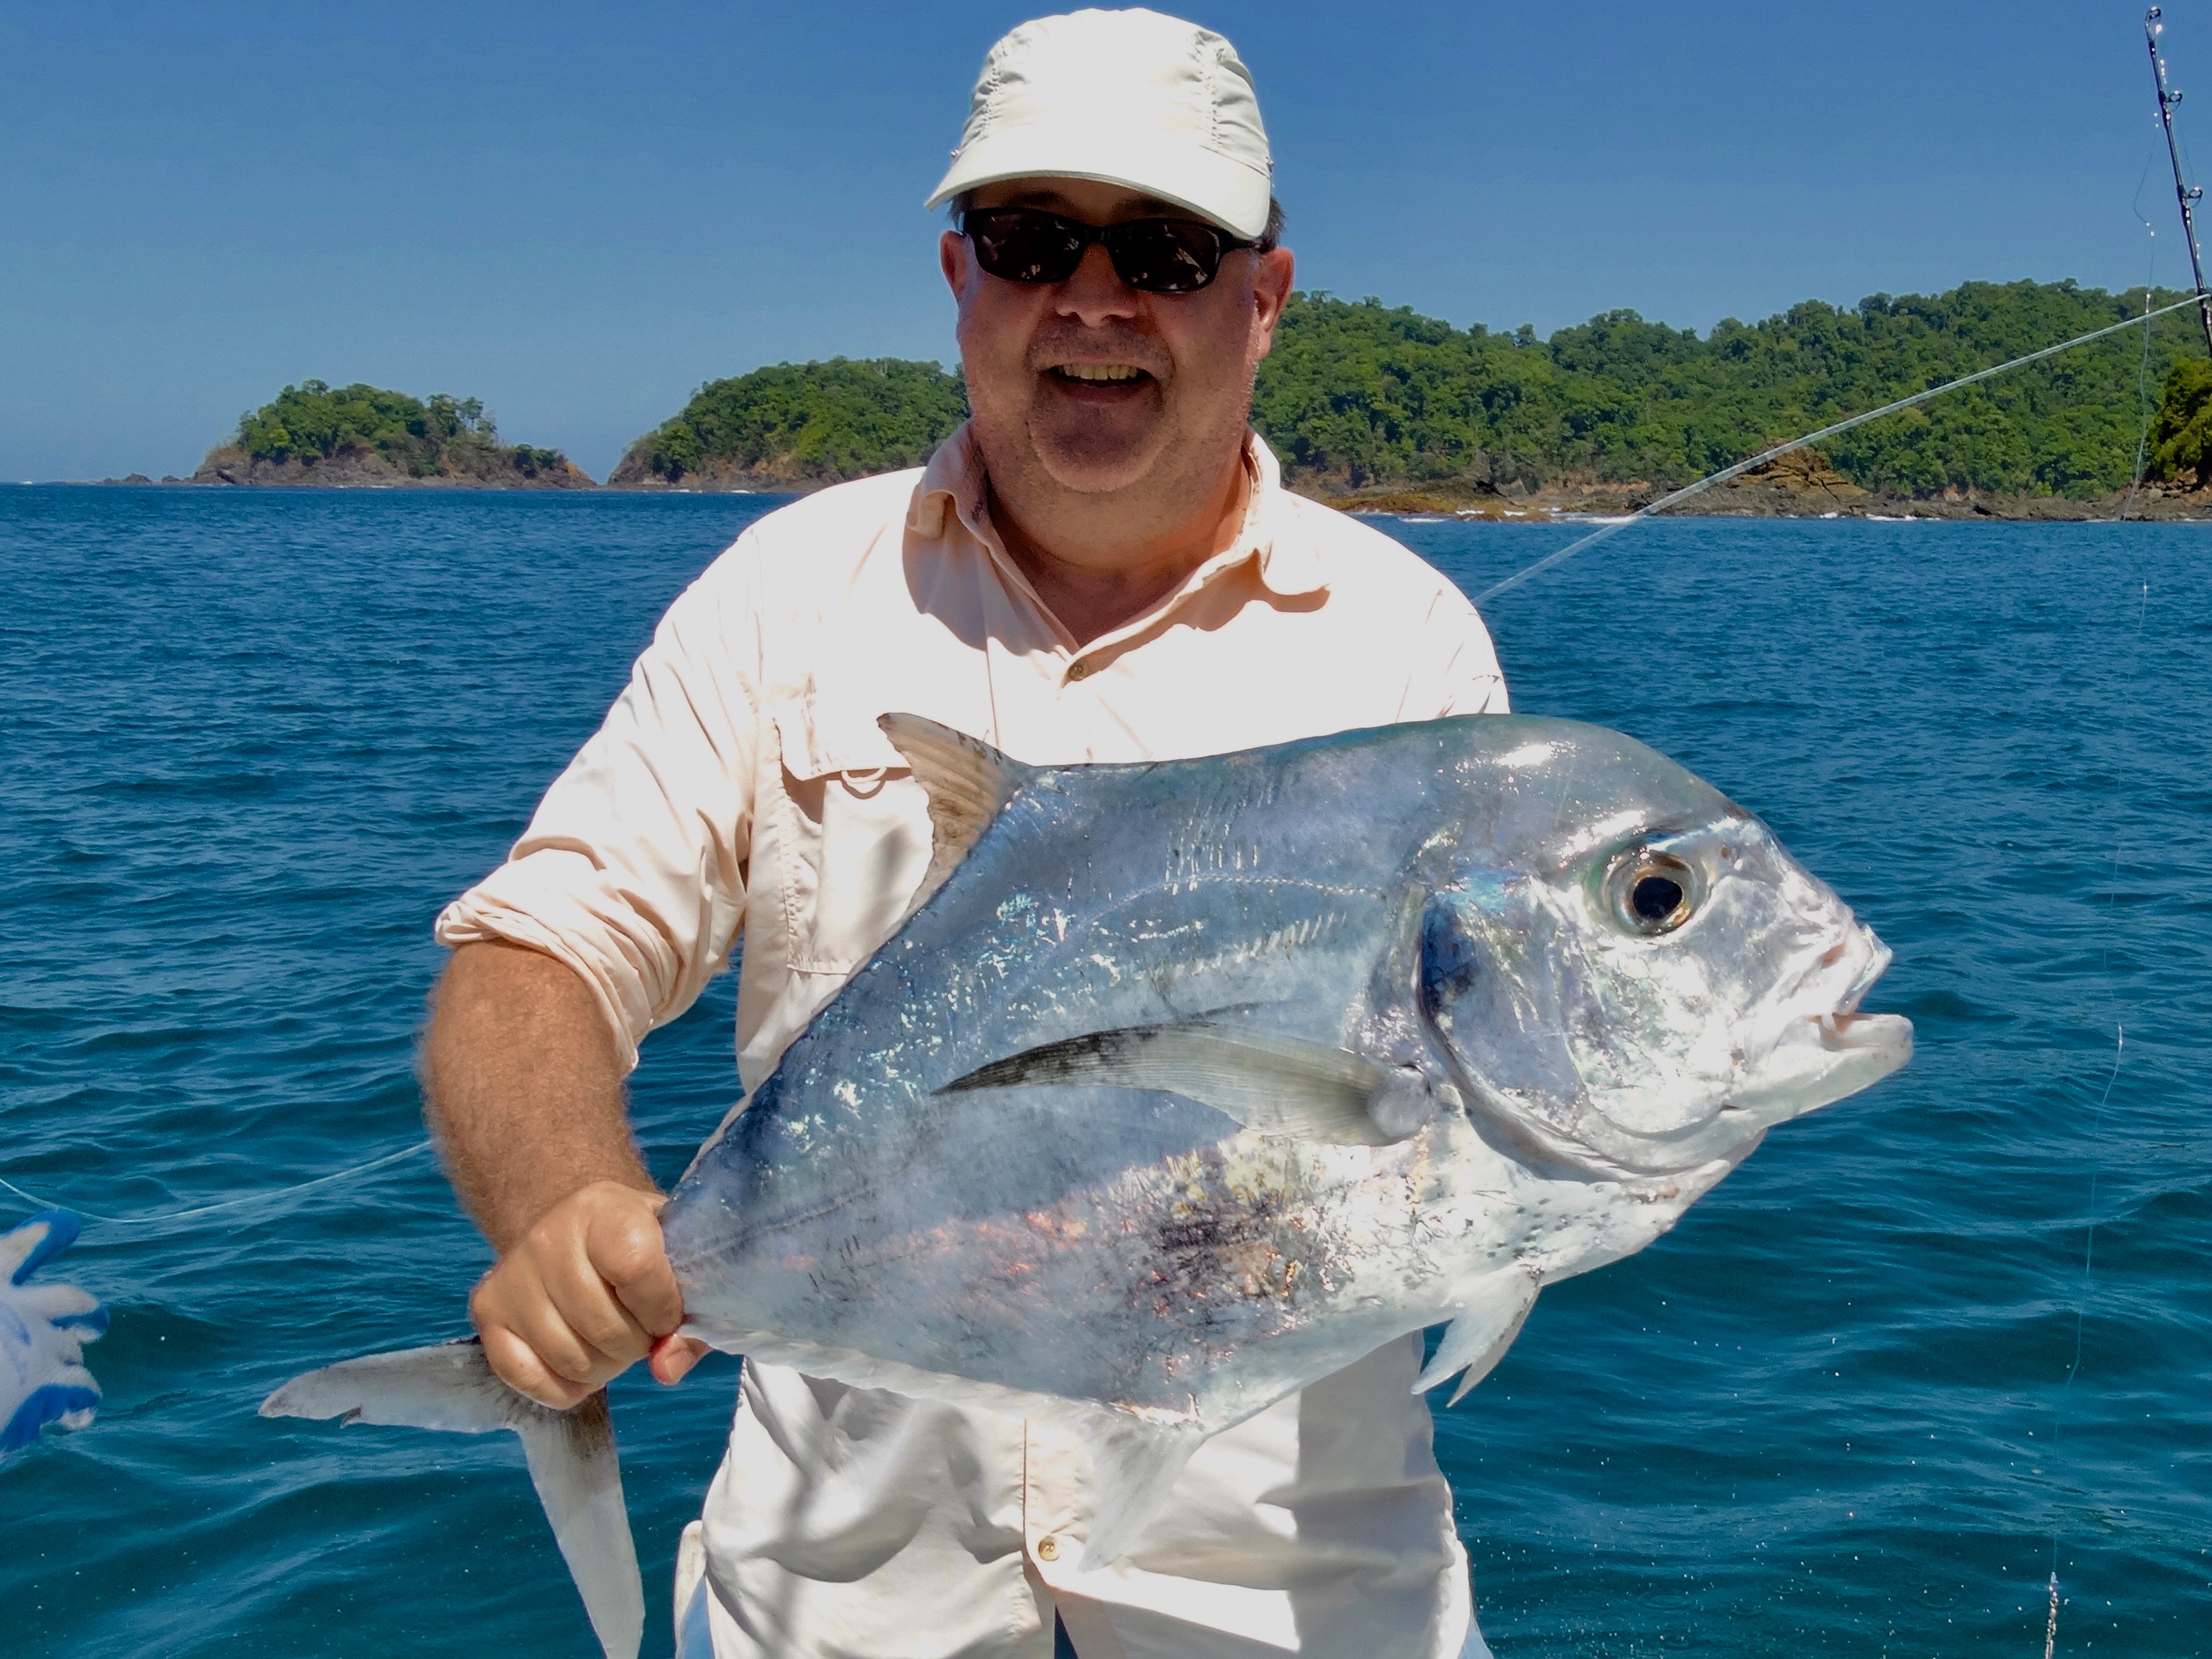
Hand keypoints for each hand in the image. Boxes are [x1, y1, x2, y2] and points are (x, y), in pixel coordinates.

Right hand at [469, 1180, 708, 1407]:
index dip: (662, 1309)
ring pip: (569, 1359)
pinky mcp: (487, 1310)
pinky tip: (581, 1359)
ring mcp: (511, 1275)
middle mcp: (547, 1236)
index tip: (669, 1314)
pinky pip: (530, 1379)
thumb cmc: (638, 1246)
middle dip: (636, 1344)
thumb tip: (667, 1368)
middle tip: (640, 1329)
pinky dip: (565, 1387)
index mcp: (604, 1208)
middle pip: (602, 1326)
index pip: (636, 1269)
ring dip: (603, 1368)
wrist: (579, 1228)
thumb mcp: (677, 1259)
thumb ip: (690, 1318)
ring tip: (612, 1340)